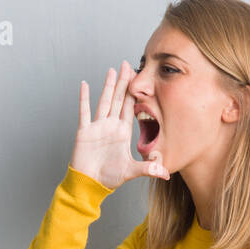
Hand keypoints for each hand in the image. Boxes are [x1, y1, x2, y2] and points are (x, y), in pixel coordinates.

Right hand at [70, 60, 169, 189]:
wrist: (90, 184)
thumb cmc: (109, 178)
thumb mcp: (131, 171)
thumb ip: (147, 169)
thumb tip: (165, 173)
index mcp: (123, 131)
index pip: (131, 107)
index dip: (135, 92)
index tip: (139, 77)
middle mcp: (111, 125)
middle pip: (119, 99)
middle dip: (123, 82)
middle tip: (127, 64)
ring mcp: (97, 127)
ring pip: (104, 101)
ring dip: (108, 85)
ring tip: (112, 70)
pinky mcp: (84, 131)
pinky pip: (84, 111)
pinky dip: (84, 98)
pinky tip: (84, 85)